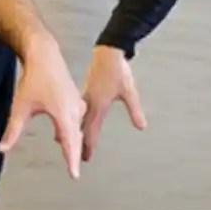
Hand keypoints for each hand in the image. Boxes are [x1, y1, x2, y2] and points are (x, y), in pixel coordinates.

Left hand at [0, 42, 87, 177]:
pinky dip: (72, 129)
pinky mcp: (76, 99)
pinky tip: (63, 135)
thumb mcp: (20, 107)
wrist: (45, 55)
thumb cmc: (33, 79)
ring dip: (73, 142)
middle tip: (73, 173)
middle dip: (73, 154)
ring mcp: (77, 103)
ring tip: (71, 157)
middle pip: (76, 137)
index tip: (74, 176)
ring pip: (77, 128)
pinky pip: (76, 119)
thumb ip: (12, 131)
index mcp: (63, 113)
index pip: (69, 142)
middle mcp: (74, 110)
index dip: (71, 160)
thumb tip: (1, 149)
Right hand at [80, 45, 146, 161]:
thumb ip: (135, 110)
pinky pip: (77, 108)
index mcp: (98, 105)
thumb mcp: (130, 92)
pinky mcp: (86, 89)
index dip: (88, 145)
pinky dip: (75, 117)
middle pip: (82, 127)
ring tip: (69, 138)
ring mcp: (85, 95)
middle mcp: (88, 102)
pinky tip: (74, 119)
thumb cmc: (118, 71)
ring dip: (75, 130)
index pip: (91, 130)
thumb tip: (141, 127)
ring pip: (77, 117)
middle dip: (80, 142)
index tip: (86, 157)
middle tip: (77, 155)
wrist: (108, 51)